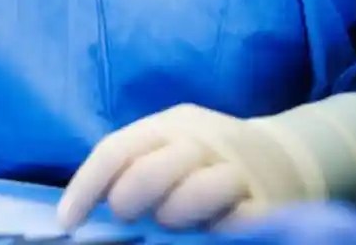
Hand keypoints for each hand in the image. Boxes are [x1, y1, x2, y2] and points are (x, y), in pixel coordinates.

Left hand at [56, 104, 319, 231]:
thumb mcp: (167, 147)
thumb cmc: (204, 158)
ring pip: (196, 191)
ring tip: (173, 223)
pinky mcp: (266, 202)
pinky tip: (213, 231)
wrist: (287, 154)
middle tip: (130, 218)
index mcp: (169, 125)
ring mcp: (235, 169)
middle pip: (149, 171)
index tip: (68, 222)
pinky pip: (238, 219)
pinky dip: (220, 228)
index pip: (116, 152)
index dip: (86, 188)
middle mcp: (201, 141)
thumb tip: (79, 209)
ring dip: (174, 215)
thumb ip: (130, 167)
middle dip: (129, 201)